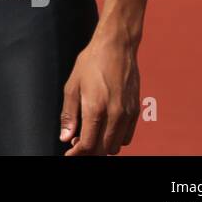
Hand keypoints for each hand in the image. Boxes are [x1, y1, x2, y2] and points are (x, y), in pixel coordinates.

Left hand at [60, 29, 140, 154]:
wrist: (116, 46)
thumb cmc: (91, 63)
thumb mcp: (72, 86)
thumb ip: (69, 114)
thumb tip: (65, 137)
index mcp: (96, 108)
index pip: (88, 145)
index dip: (77, 154)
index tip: (69, 154)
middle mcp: (115, 114)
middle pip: (103, 149)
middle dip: (89, 151)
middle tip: (76, 144)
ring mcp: (128, 113)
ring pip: (116, 146)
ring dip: (102, 146)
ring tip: (89, 135)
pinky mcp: (135, 110)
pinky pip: (127, 136)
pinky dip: (115, 138)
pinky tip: (104, 129)